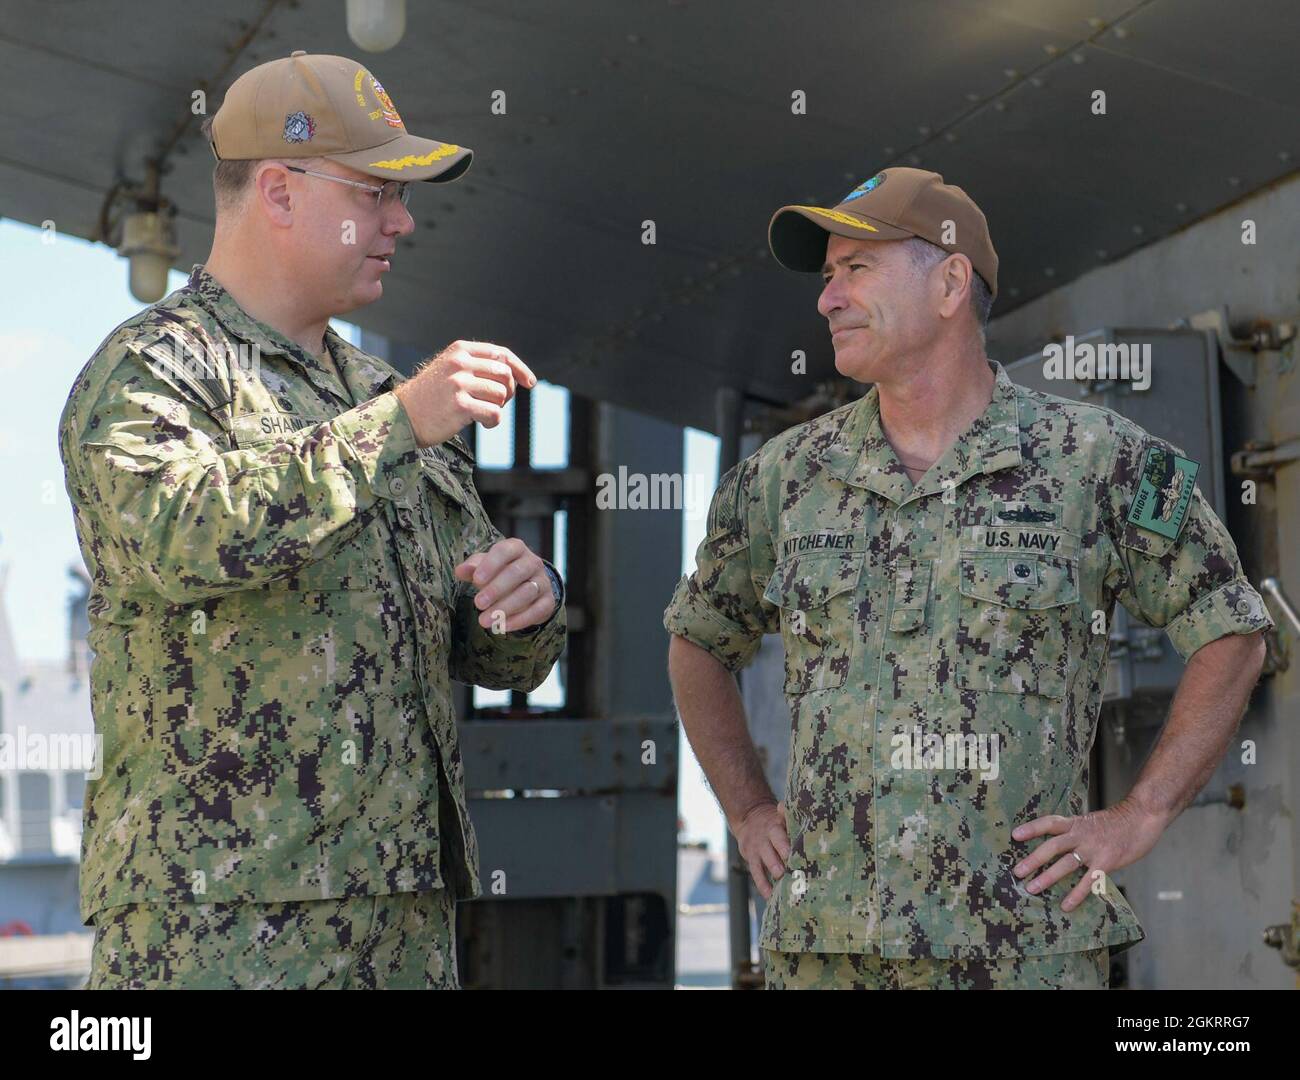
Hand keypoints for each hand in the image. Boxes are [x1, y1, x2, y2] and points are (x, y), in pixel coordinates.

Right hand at [393, 340, 535, 446]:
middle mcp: (460, 363)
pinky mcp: (459, 405)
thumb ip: (478, 366)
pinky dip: (492, 421)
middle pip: (505, 374)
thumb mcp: (451, 370)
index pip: (501, 353)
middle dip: (507, 392)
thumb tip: (516, 375)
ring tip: (482, 414)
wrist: (401, 417)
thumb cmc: (431, 397)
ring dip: (497, 408)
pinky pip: (494, 413)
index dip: (519, 368)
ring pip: (501, 394)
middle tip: (494, 404)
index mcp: (459, 350)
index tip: (529, 383)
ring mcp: (459, 383)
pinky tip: (481, 424)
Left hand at [454, 538, 555, 632]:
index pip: (505, 551)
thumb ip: (473, 567)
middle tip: (478, 604)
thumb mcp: (485, 566)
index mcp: (516, 548)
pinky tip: (502, 626)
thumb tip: (460, 570)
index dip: (491, 565)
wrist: (526, 585)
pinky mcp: (548, 601)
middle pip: (517, 572)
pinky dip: (520, 620)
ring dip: (505, 607)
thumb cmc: (499, 572)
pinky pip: (537, 610)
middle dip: (496, 589)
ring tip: (485, 621)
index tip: (476, 580)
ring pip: (527, 592)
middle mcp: (533, 562)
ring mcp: (543, 581)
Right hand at [734, 800, 789, 899]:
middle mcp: (763, 839)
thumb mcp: (778, 815)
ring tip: (777, 887)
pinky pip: (756, 874)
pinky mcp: (751, 860)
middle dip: (775, 862)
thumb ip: (785, 815)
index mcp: (773, 827)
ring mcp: (756, 851)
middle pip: (769, 851)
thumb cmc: (774, 820)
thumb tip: (784, 807)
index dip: (782, 844)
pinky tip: (770, 896)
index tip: (789, 854)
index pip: (777, 835)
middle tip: (784, 872)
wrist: (749, 818)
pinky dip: (763, 886)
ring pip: (761, 865)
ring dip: (768, 876)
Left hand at [1009, 797, 1169, 911]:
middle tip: (1017, 872)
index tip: (1014, 835)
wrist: (1142, 817)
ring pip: (1066, 864)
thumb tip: (1059, 846)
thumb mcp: (1091, 822)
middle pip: (1052, 845)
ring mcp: (1094, 848)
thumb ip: (1075, 832)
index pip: (1049, 823)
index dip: (1032, 828)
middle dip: (1033, 859)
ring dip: (1048, 877)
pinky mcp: (1108, 861)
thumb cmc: (1116, 822)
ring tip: (1032, 889)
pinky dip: (1076, 894)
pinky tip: (1066, 906)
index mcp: (1076, 823)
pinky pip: (1089, 881)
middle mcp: (1081, 834)